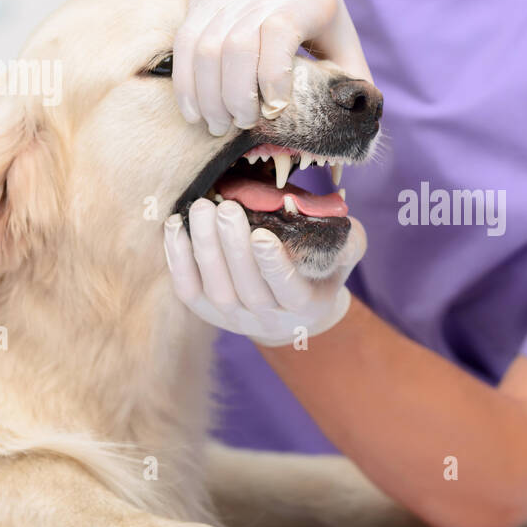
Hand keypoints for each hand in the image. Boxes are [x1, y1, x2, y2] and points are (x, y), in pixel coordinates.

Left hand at [163, 200, 366, 346]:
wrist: (291, 309)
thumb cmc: (319, 270)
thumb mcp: (344, 256)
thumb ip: (349, 240)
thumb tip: (340, 217)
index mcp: (305, 305)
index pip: (287, 290)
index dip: (273, 267)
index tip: (263, 235)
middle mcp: (267, 318)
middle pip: (246, 289)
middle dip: (232, 248)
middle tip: (225, 208)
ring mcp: (233, 318)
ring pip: (215, 288)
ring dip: (205, 248)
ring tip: (202, 209)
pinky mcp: (206, 311)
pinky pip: (188, 289)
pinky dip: (179, 259)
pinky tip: (176, 226)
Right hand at [173, 0, 369, 135]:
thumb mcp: (336, 16)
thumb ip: (350, 65)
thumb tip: (365, 110)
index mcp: (298, 2)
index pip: (278, 35)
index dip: (274, 75)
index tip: (276, 106)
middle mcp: (257, 0)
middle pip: (236, 50)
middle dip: (238, 96)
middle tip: (246, 124)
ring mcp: (223, 4)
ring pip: (206, 52)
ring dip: (210, 96)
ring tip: (220, 125)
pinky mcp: (197, 7)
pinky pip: (185, 48)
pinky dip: (186, 84)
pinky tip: (196, 112)